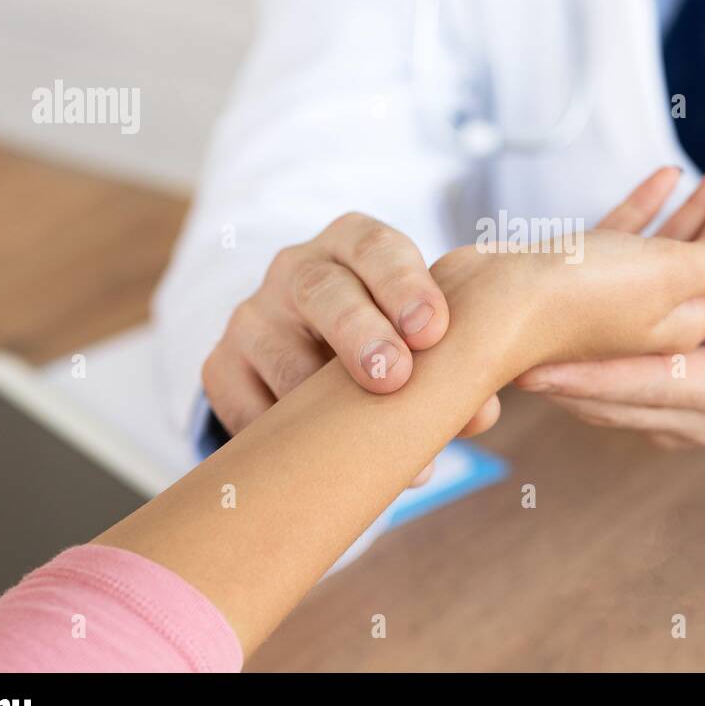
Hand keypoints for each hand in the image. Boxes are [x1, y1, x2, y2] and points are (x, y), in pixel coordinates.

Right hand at [202, 213, 498, 483]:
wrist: (312, 345)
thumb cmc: (391, 332)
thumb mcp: (422, 328)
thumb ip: (458, 358)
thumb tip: (483, 411)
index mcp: (354, 244)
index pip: (376, 248)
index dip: (405, 285)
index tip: (431, 331)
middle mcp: (298, 269)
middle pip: (321, 289)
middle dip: (359, 333)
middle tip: (394, 378)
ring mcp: (253, 316)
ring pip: (276, 350)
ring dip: (321, 401)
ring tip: (366, 446)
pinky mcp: (222, 366)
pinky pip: (243, 403)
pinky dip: (280, 435)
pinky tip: (315, 461)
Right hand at [428, 223, 704, 380]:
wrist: (480, 312)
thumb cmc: (571, 300)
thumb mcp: (664, 279)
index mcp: (684, 326)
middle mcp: (654, 315)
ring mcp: (615, 295)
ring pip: (676, 244)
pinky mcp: (578, 273)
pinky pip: (628, 236)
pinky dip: (651, 206)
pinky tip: (667, 174)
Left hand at [516, 169, 704, 446]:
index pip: (654, 386)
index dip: (593, 377)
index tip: (530, 367)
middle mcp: (702, 414)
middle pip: (611, 394)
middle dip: (560, 356)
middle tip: (502, 326)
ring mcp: (676, 410)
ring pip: (603, 377)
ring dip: (569, 332)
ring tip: (528, 279)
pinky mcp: (659, 392)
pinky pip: (608, 362)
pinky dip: (582, 328)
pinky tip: (545, 287)